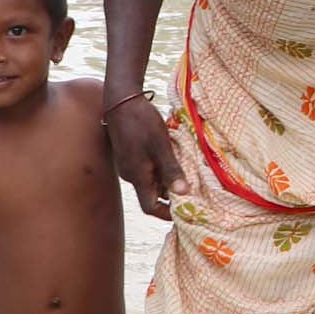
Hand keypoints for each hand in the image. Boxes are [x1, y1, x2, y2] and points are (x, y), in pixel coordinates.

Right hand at [107, 91, 182, 219]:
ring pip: (151, 180)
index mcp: (137, 176)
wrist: (121, 100)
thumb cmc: (141, 122)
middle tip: (193, 189)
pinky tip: (173, 157)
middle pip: (152, 194)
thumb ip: (170, 170)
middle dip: (171, 194)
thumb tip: (183, 193)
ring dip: (167, 179)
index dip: (166, 213)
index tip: (184, 211)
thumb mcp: (161, 145)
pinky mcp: (130, 155)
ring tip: (186, 171)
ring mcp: (129, 165)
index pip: (149, 207)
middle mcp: (131, 175)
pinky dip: (161, 167)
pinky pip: (147, 168)